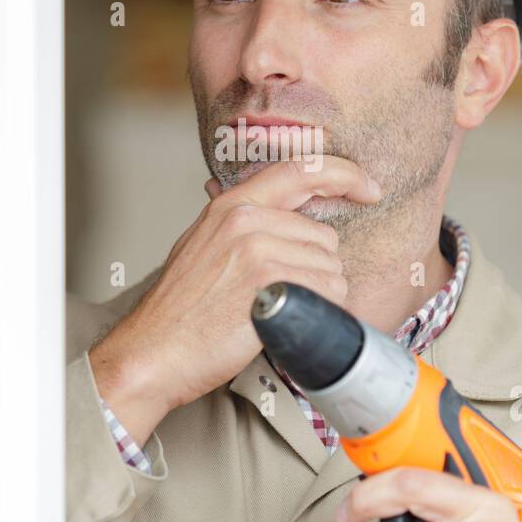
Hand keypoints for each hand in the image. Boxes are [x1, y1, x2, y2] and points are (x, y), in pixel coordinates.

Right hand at [90, 155, 380, 443]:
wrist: (153, 351)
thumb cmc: (178, 309)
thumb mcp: (201, 245)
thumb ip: (240, 222)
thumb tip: (277, 208)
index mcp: (231, 206)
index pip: (300, 170)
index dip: (343, 174)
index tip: (368, 187)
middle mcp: (247, 220)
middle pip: (324, 235)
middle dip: (317, 267)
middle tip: (283, 294)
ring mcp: (259, 251)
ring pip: (330, 267)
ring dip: (319, 294)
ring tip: (279, 310)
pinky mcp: (272, 285)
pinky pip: (328, 292)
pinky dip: (320, 312)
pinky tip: (287, 321)